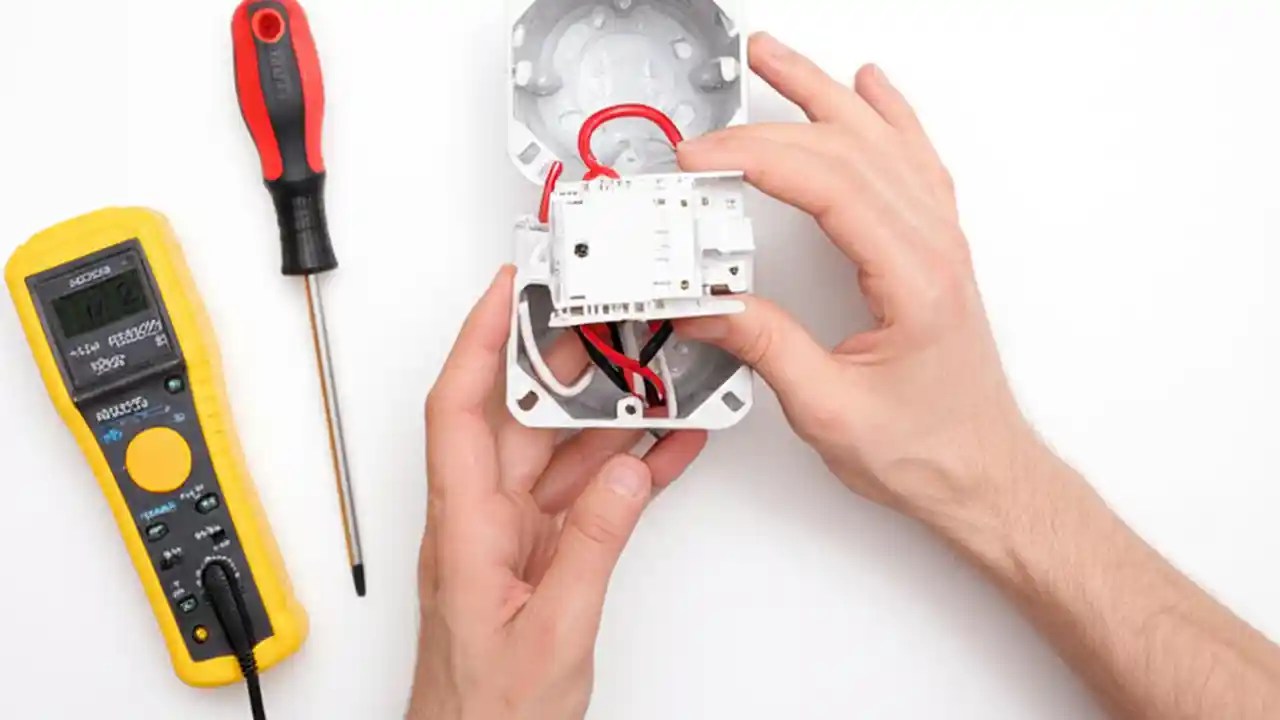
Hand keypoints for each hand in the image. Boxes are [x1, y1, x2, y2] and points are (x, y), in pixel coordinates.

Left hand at [409, 268, 706, 719]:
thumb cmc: (486, 709)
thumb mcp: (552, 631)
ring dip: (607, 416)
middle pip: (519, 418)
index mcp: (464, 526)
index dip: (479, 339)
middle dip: (565, 363)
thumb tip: (622, 473)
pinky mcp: (541, 554)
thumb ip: (592, 547)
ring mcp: (512, 534)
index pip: (458, 408)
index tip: (507, 289)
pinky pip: (585, 495)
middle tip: (611, 321)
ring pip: (560, 452)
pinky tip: (663, 449)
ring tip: (657, 378)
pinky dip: (625, 472)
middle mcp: (481, 519)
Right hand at [676, 33, 1033, 519]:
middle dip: (776, 118)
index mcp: (913, 279)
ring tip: (779, 61)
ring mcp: (939, 242)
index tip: (702, 158)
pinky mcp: (935, 250)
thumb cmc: (929, 449)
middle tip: (718, 110)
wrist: (984, 473)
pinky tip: (874, 90)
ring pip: (883, 141)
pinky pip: (914, 161)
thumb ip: (764, 347)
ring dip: (827, 93)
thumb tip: (705, 303)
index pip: (827, 186)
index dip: (756, 160)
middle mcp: (933, 248)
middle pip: (851, 148)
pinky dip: (890, 117)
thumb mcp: (828, 409)